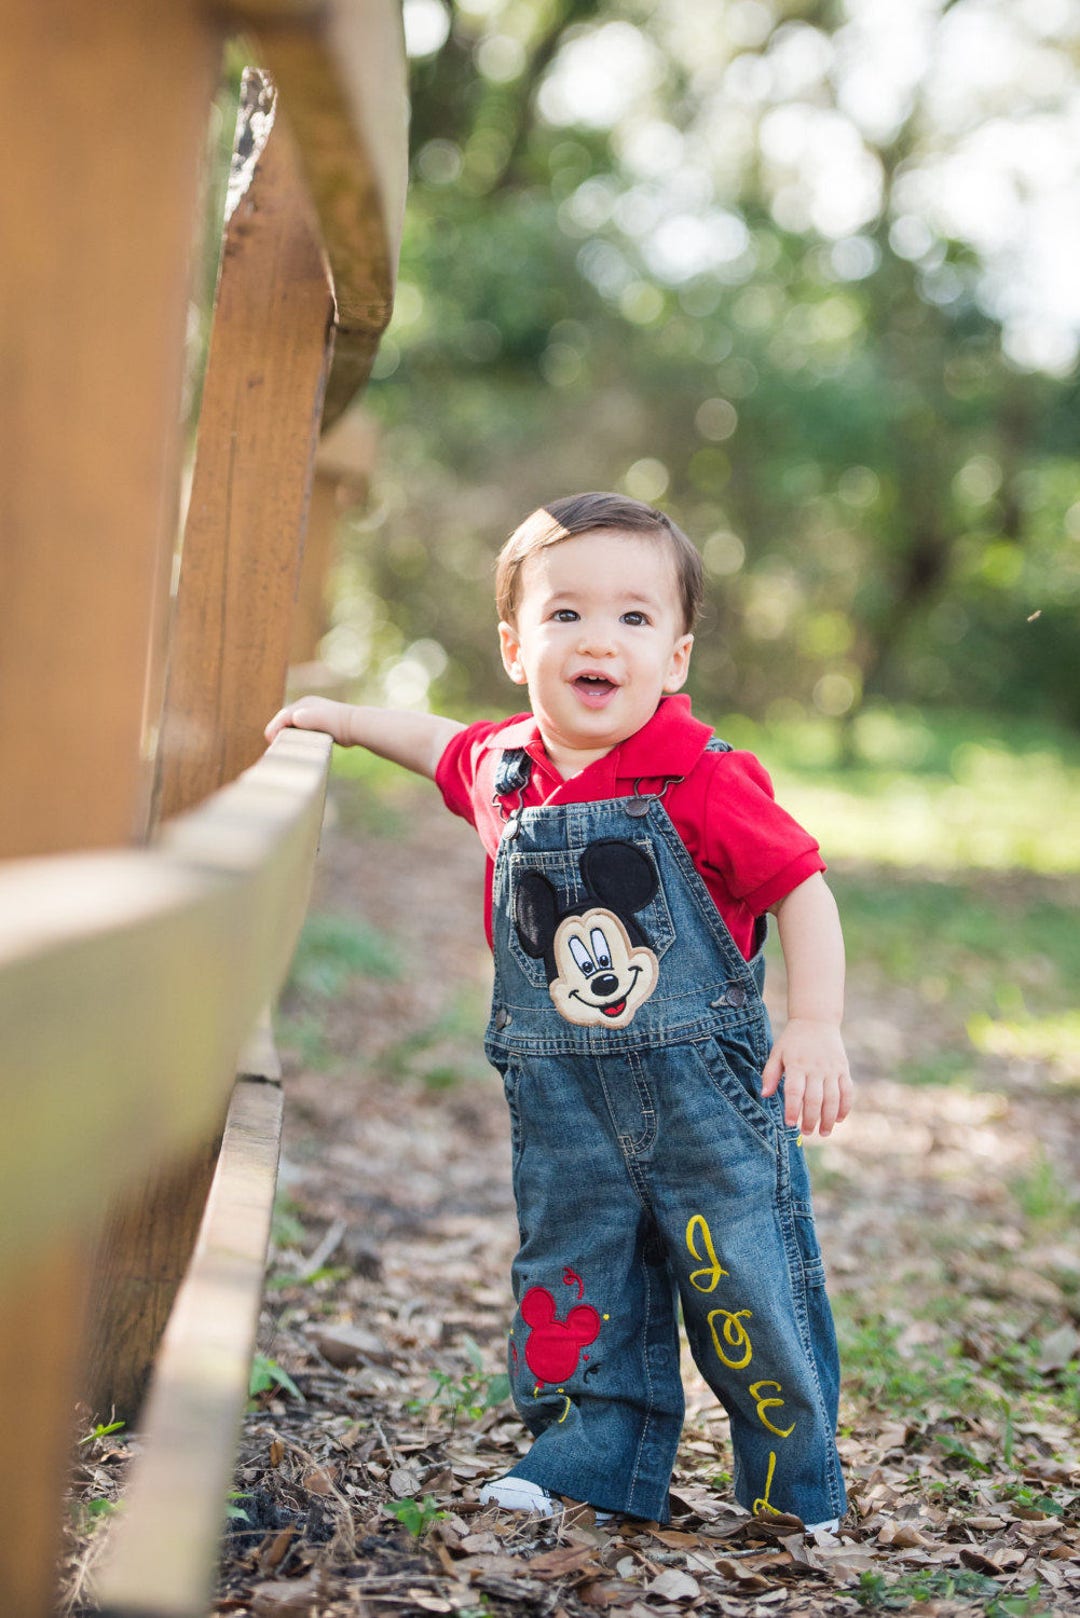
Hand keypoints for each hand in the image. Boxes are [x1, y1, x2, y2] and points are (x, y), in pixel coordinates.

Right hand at [264, 697, 355, 746]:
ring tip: (281, 748)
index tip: (271, 742)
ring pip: (291, 725)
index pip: (282, 716)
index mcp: (303, 704)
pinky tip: (296, 747)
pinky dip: (295, 737)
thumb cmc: (339, 724)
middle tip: (273, 747)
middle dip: (277, 732)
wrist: (357, 726)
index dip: (274, 728)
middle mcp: (305, 707)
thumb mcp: (321, 720)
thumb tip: (295, 717)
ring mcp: (311, 714)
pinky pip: (300, 730)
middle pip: (284, 720)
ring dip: (285, 735)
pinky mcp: (317, 723)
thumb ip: (308, 718)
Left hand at [761, 1018, 852, 1136]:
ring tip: (824, 1132)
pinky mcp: (843, 1069)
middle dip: (811, 1119)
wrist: (816, 1020)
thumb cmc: (793, 1040)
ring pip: (833, 1099)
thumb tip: (764, 1095)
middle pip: (814, 1099)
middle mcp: (815, 1068)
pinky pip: (847, 1091)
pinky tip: (840, 1119)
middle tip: (807, 1133)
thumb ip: (770, 1074)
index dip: (792, 1109)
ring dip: (829, 1118)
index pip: (794, 1092)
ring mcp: (832, 1069)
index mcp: (796, 1065)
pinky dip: (845, 1107)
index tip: (789, 1124)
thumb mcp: (777, 1053)